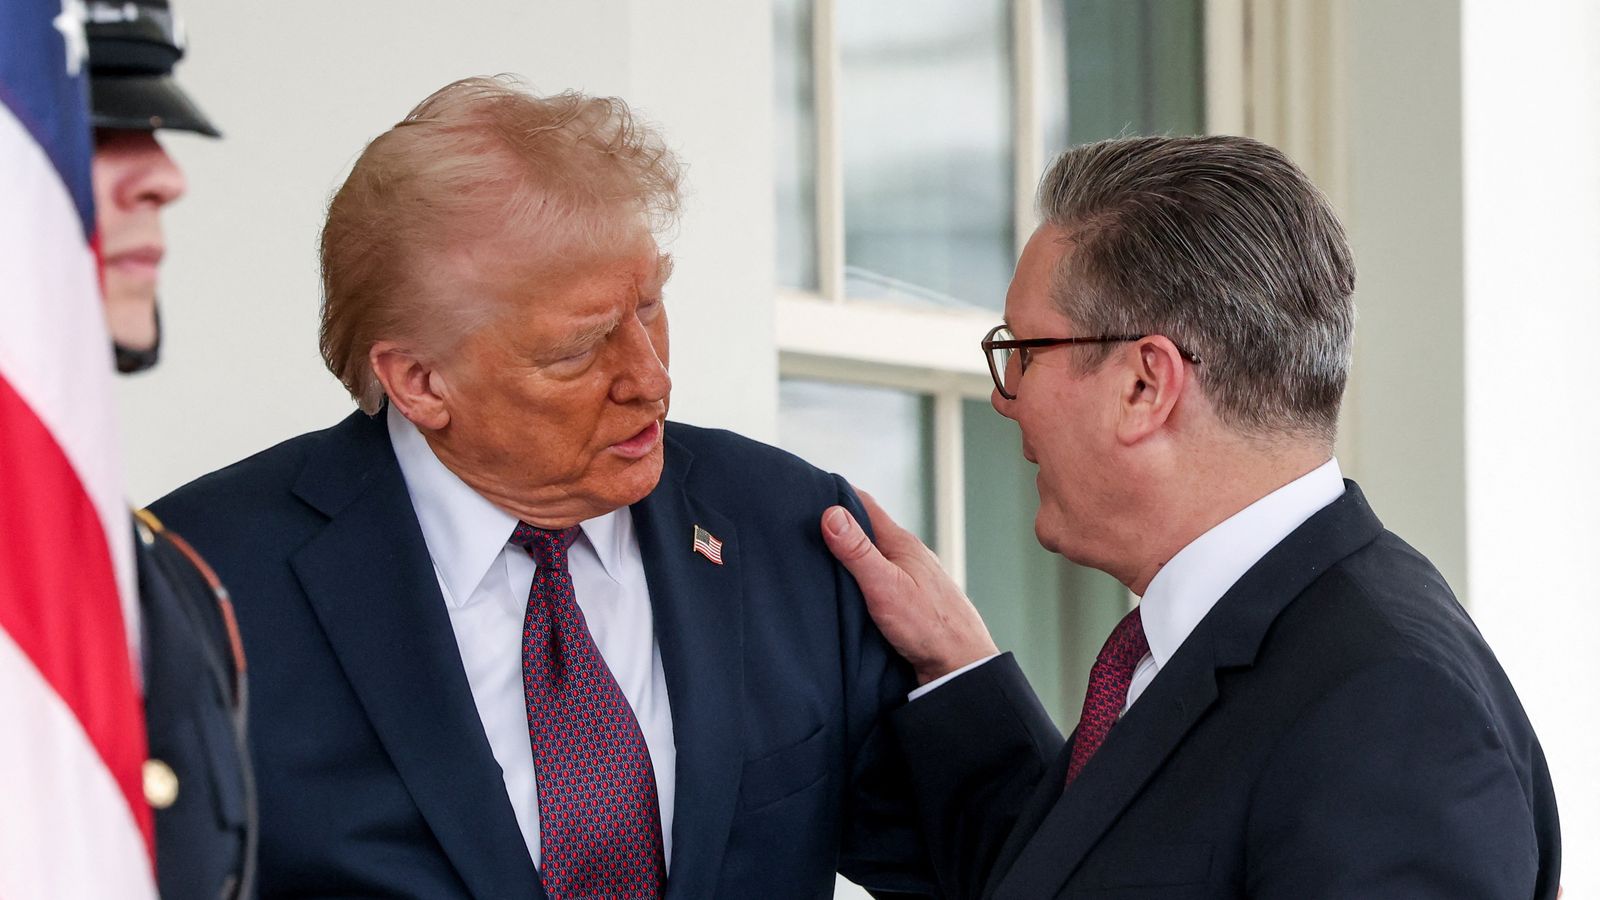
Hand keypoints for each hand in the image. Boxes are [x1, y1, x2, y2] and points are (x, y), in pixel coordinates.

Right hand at [822, 489, 997, 684]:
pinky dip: (859, 579)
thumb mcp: (884, 586)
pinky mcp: (909, 601)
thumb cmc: (928, 626)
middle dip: (837, 526)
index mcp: (901, 543)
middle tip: (801, 528)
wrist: (960, 667)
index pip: (864, 504)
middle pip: (866, 530)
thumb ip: (858, 552)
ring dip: (848, 556)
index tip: (806, 492)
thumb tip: (832, 512)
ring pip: (873, 557)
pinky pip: (878, 580)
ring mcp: (910, 578)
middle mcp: (907, 556)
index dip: (836, 495)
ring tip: (816, 558)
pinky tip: (845, 591)